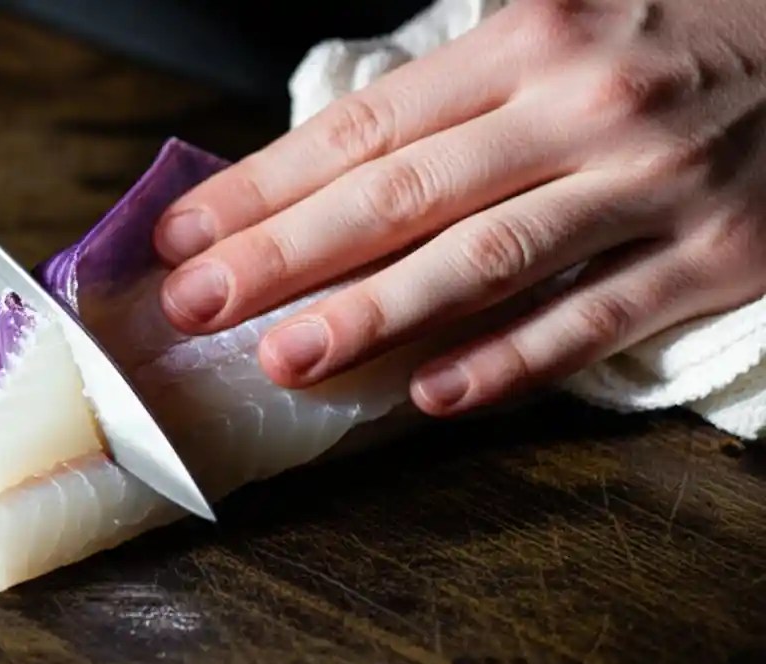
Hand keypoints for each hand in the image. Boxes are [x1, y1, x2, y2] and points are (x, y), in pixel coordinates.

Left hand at [154, 0, 765, 416]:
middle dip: (283, 255)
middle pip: (401, 196)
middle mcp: (580, 106)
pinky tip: (432, 395)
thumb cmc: (667, 35)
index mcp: (526, 39)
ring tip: (288, 359)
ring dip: (375, 315)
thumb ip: (451, 89)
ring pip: (485, 260)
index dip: (263, 188)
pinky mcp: (716, 256)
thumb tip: (324, 168)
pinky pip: (595, 319)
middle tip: (197, 306)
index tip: (183, 238)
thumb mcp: (558, 21)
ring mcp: (650, 184)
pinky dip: (511, 361)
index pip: (363, 131)